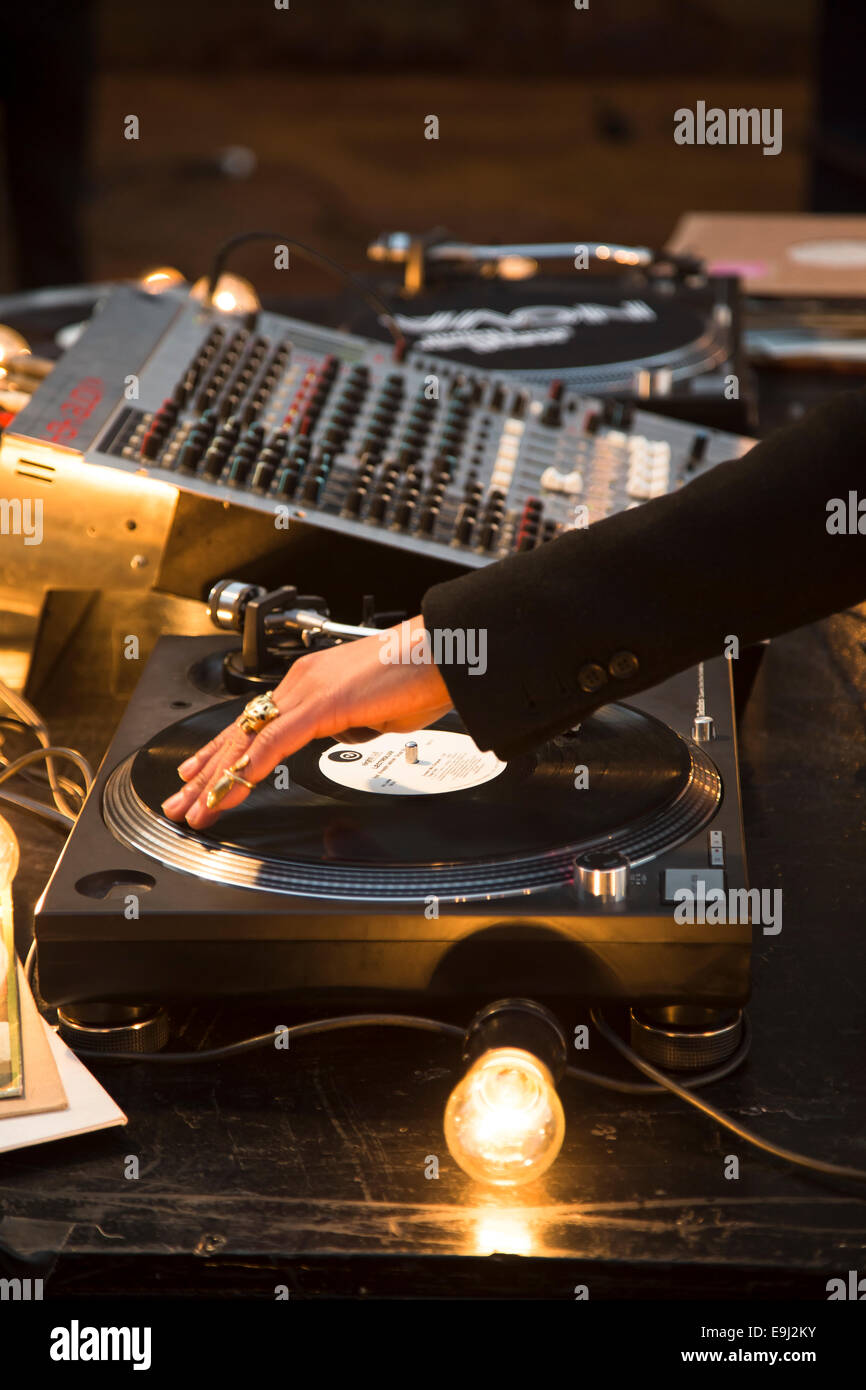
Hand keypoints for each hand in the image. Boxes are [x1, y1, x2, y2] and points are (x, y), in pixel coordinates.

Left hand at [160, 615, 451, 829]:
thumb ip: (353, 726)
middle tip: (182, 803)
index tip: (203, 776)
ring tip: (195, 808)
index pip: (256, 723)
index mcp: (313, 682)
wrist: (449, 651)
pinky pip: (275, 742)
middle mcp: (302, 681)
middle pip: (242, 732)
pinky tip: (231, 789)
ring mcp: (308, 689)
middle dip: (207, 772)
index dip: (225, 753)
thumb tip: (346, 737)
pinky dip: (249, 769)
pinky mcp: (321, 702)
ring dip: (218, 778)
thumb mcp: (378, 713)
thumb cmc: (424, 675)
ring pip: (249, 739)